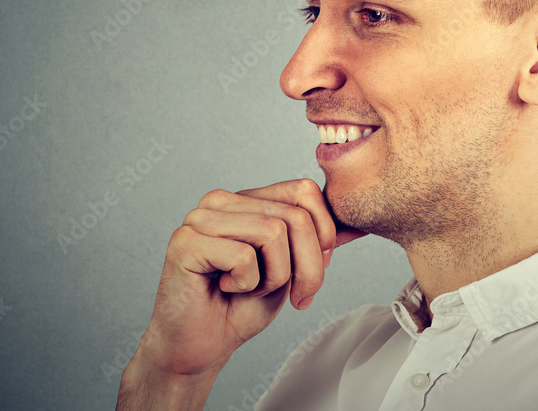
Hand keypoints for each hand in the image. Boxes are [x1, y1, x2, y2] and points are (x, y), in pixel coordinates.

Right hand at [117, 178, 365, 408]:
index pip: (303, 190)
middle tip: (293, 295)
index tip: (314, 272)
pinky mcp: (185, 243)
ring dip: (275, 276)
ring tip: (250, 287)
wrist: (199, 348)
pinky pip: (244, 257)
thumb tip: (352, 221)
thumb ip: (313, 239)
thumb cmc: (240, 307)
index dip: (323, 233)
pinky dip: (246, 284)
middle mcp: (220, 200)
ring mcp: (200, 218)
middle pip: (294, 216)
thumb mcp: (290, 268)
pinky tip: (225, 288)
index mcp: (246, 198)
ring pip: (273, 233)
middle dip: (306, 267)